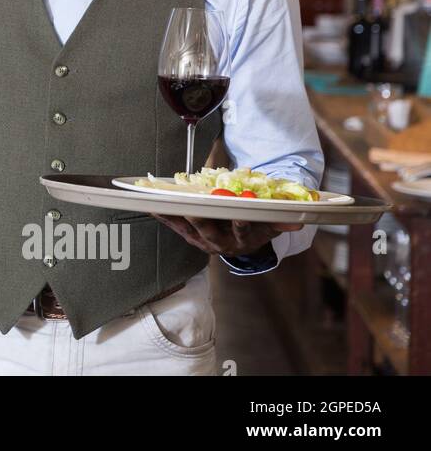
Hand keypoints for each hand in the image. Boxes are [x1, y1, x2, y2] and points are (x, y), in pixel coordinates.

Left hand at [152, 215, 301, 256]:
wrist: (242, 245)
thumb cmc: (255, 227)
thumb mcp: (269, 226)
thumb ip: (280, 222)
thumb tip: (297, 221)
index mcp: (243, 240)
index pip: (243, 231)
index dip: (242, 224)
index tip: (242, 214)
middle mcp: (222, 244)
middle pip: (211, 233)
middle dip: (202, 221)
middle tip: (193, 209)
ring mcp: (204, 241)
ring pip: (189, 230)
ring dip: (176, 218)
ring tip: (162, 205)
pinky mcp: (191, 237)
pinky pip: (176, 227)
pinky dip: (165, 217)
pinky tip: (153, 206)